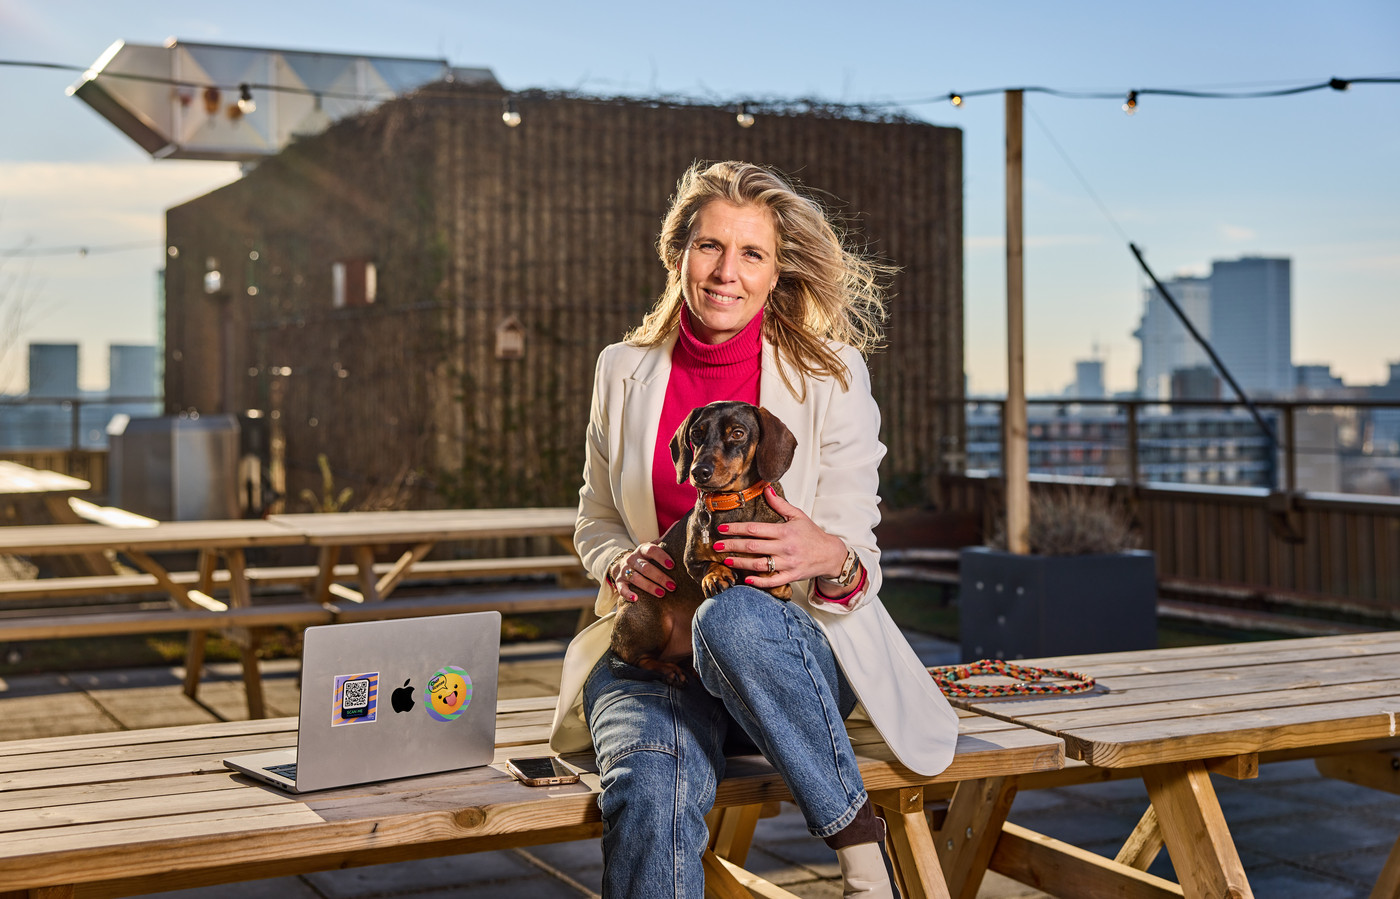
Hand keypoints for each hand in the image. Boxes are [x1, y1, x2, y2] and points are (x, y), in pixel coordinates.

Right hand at [610, 543, 677, 602]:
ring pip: (635, 578)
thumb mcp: (652, 547)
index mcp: (642, 549)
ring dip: (649, 587)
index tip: (672, 565)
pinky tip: (636, 599)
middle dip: (659, 577)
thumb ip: (664, 540)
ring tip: (662, 594)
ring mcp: (624, 570)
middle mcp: (632, 559)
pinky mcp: (619, 582)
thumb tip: (679, 525)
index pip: (651, 550)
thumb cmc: (644, 558)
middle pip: (645, 567)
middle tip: (672, 586)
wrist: (622, 563)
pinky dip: (628, 594)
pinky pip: (621, 589)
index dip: (661, 557)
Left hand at [711, 487, 847, 588]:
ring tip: (726, 560)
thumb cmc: (812, 534)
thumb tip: (766, 488)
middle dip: (732, 546)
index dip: (736, 529)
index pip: (755, 529)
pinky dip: (759, 581)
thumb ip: (780, 504)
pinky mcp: (791, 576)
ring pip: (759, 564)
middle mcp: (785, 547)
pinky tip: (746, 579)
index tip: (722, 529)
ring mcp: (788, 563)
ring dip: (741, 563)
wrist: (830, 554)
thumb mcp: (798, 515)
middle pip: (753, 546)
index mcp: (785, 531)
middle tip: (716, 546)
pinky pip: (773, 580)